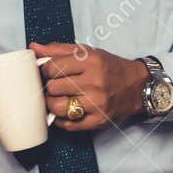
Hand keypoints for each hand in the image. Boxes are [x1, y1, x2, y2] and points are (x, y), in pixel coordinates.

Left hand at [31, 42, 149, 131]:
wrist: (138, 86)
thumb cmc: (111, 68)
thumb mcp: (88, 52)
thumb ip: (59, 50)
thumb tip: (34, 48)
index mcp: (90, 61)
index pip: (52, 67)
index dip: (44, 71)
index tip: (47, 73)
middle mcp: (94, 82)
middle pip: (53, 88)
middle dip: (49, 88)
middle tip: (54, 87)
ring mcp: (97, 103)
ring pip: (58, 107)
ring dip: (53, 105)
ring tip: (58, 100)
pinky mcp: (98, 120)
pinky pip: (69, 124)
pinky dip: (62, 120)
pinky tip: (65, 113)